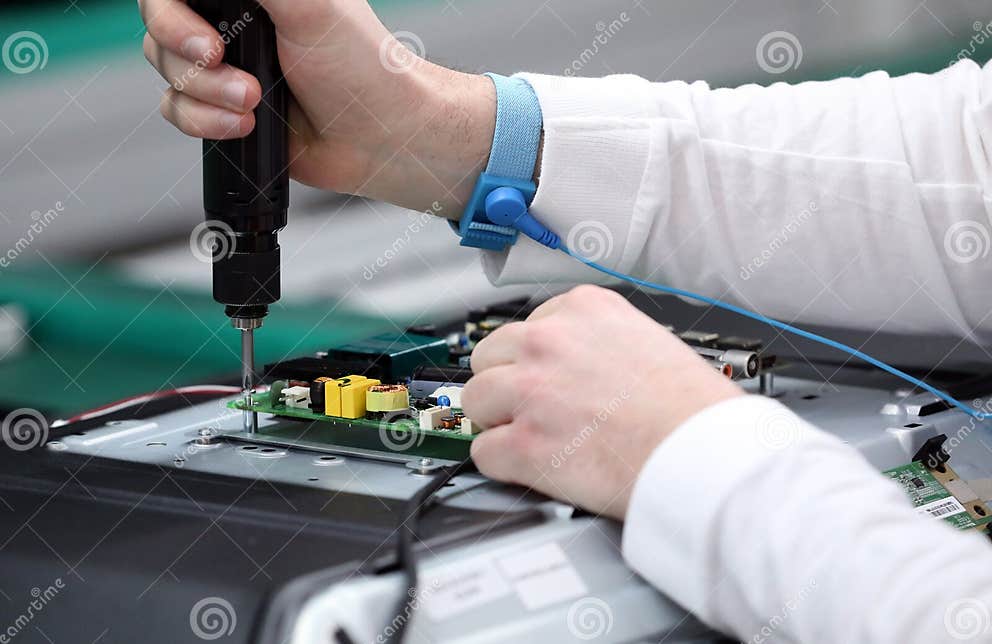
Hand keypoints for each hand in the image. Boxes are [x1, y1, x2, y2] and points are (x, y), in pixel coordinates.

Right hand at [138, 0, 494, 213]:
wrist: (381, 137)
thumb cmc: (361, 67)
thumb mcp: (309, 2)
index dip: (169, 12)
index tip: (200, 37)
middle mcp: (234, 25)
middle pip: (160, 29)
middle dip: (187, 55)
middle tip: (220, 61)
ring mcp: (228, 70)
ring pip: (169, 75)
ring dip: (205, 95)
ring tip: (254, 102)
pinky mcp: (227, 114)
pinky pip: (181, 114)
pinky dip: (207, 123)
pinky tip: (246, 126)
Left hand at [462, 285, 743, 519]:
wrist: (706, 453)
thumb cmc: (694, 408)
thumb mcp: (651, 340)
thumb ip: (602, 343)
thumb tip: (580, 363)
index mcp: (584, 309)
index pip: (529, 325)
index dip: (535, 359)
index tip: (546, 377)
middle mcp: (550, 341)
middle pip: (490, 356)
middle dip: (507, 383)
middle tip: (533, 408)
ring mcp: (531, 391)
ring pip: (476, 398)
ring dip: (498, 420)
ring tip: (531, 437)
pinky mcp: (524, 444)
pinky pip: (483, 451)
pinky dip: (503, 464)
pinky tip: (530, 467)